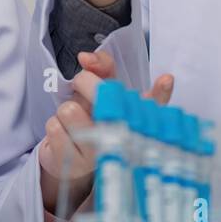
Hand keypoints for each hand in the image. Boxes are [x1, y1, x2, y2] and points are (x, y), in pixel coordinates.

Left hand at [38, 50, 173, 214]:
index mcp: (131, 117)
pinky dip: (54, 125)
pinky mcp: (74, 164)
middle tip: (81, 85)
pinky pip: (54, 126)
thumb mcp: (98, 92)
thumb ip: (101, 68)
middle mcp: (120, 137)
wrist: (67, 158)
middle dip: (84, 82)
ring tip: (74, 120)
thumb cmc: (88, 118)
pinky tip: (65, 136)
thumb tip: (86, 57)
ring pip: (70, 109)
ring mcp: (99, 153)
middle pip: (102, 95)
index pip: (154, 104)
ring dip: (66, 110)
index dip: (161, 92)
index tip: (166, 79)